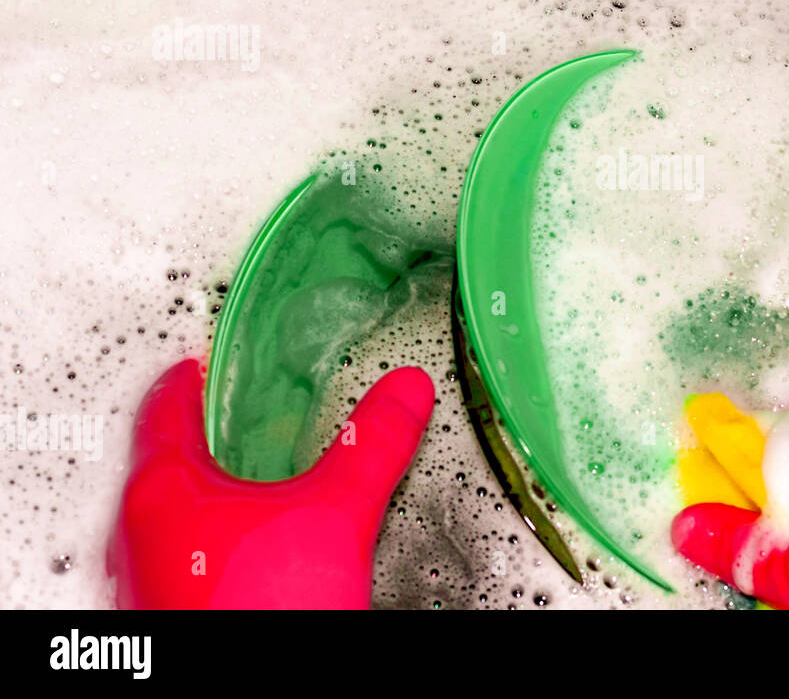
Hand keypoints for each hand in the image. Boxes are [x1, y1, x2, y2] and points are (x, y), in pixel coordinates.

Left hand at [107, 358, 433, 608]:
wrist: (248, 687)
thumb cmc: (259, 609)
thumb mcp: (336, 512)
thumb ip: (371, 445)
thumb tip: (402, 393)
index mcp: (165, 490)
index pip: (164, 409)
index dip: (187, 382)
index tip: (196, 368)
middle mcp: (138, 535)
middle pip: (158, 465)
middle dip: (199, 445)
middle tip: (226, 426)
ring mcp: (142, 584)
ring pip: (164, 522)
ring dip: (199, 502)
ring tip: (241, 494)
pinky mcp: (161, 620)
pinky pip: (175, 565)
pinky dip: (204, 547)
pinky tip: (242, 560)